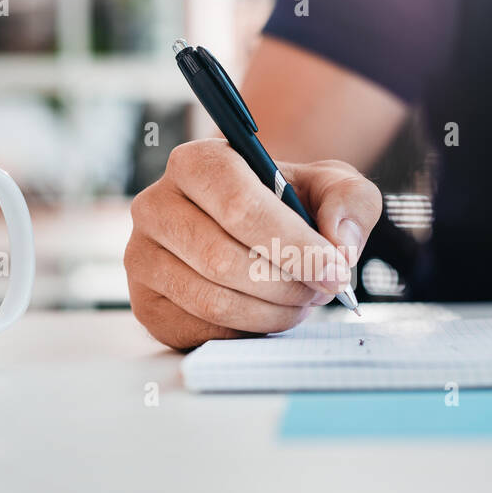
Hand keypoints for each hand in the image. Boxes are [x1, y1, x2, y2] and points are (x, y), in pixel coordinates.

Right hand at [125, 139, 381, 348]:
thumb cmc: (287, 204)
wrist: (250, 227)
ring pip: (213, 301)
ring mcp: (142, 258)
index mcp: (195, 162)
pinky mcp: (146, 304)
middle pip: (224, 260)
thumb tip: (339, 246)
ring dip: (271, 312)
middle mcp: (155, 206)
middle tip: (320, 290)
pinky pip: (201, 329)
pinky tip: (266, 312)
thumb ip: (349, 203)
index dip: (294, 246)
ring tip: (299, 301)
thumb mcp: (330, 187)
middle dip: (286, 285)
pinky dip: (246, 330)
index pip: (240, 207)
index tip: (335, 271)